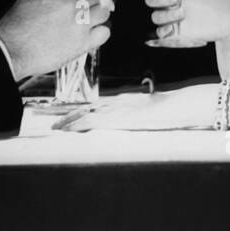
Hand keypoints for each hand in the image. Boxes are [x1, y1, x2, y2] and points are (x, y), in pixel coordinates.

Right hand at [0, 0, 112, 80]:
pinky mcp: (82, 43)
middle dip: (91, 0)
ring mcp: (79, 23)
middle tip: (83, 7)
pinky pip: (105, 32)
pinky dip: (100, 31)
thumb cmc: (18, 24)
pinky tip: (90, 33)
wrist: (12, 49)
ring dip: (97, 14)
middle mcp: (71, 3)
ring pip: (104, 11)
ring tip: (88, 20)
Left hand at [58, 86, 211, 130]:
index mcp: (122, 101)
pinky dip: (81, 124)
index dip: (79, 112)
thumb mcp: (148, 110)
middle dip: (68, 116)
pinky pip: (96, 121)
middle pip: (86, 108)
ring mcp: (117, 110)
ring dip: (70, 121)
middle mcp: (116, 103)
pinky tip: (71, 129)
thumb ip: (136, 111)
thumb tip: (130, 116)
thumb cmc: (168, 109)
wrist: (178, 105)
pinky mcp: (120, 118)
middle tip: (51, 122)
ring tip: (56, 127)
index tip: (64, 117)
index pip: (95, 106)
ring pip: (87, 114)